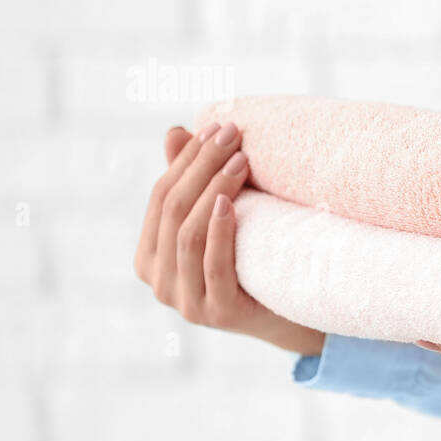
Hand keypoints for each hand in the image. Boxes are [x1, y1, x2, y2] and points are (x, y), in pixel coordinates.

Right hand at [134, 124, 325, 356]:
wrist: (291, 312)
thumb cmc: (252, 258)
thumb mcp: (221, 219)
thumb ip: (193, 182)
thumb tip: (174, 131)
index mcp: (149, 257)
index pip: (161, 197)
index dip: (186, 160)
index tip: (215, 127)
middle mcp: (159, 282)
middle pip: (173, 210)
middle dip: (201, 166)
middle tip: (231, 135)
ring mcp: (185, 302)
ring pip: (188, 235)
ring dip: (213, 190)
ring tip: (240, 160)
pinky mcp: (217, 313)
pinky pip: (212, 264)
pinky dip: (218, 230)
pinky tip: (230, 202)